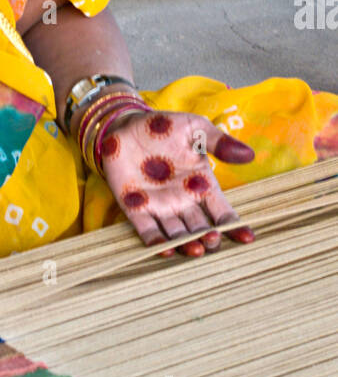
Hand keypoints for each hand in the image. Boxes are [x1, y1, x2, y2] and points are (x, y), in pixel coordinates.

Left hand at [98, 109, 255, 255]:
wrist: (126, 125)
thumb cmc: (164, 127)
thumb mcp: (195, 129)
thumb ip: (219, 143)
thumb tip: (250, 155)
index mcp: (202, 185)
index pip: (222, 212)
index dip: (235, 226)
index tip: (247, 238)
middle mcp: (184, 201)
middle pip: (201, 229)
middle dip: (210, 239)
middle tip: (214, 241)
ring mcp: (160, 207)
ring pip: (177, 234)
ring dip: (187, 245)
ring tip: (195, 250)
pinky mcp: (136, 208)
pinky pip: (148, 230)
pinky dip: (156, 243)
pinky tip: (165, 250)